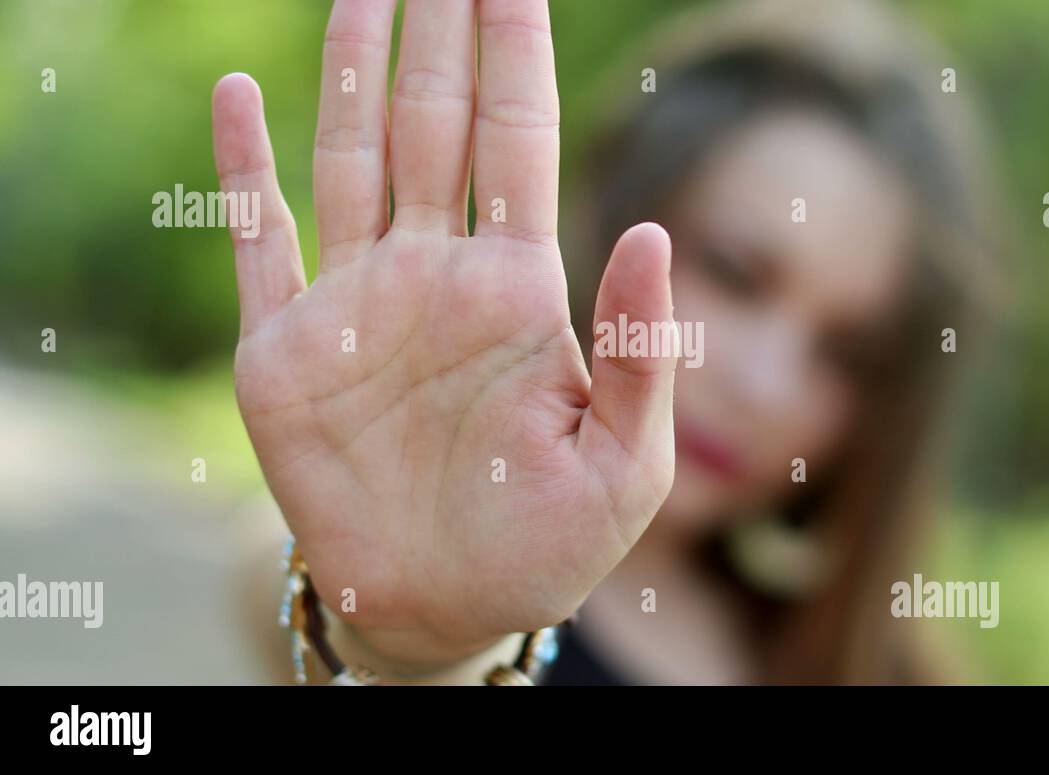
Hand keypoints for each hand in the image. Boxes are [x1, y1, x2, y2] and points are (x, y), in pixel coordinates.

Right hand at [211, 0, 675, 666]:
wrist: (446, 609)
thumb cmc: (547, 545)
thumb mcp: (626, 464)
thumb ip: (643, 351)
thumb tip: (656, 229)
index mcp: (520, 291)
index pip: (518, 144)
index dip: (514, 57)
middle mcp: (436, 276)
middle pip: (437, 125)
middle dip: (439, 36)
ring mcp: (358, 305)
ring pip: (353, 156)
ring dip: (356, 71)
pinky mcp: (286, 353)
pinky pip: (259, 242)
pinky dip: (243, 172)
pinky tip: (243, 93)